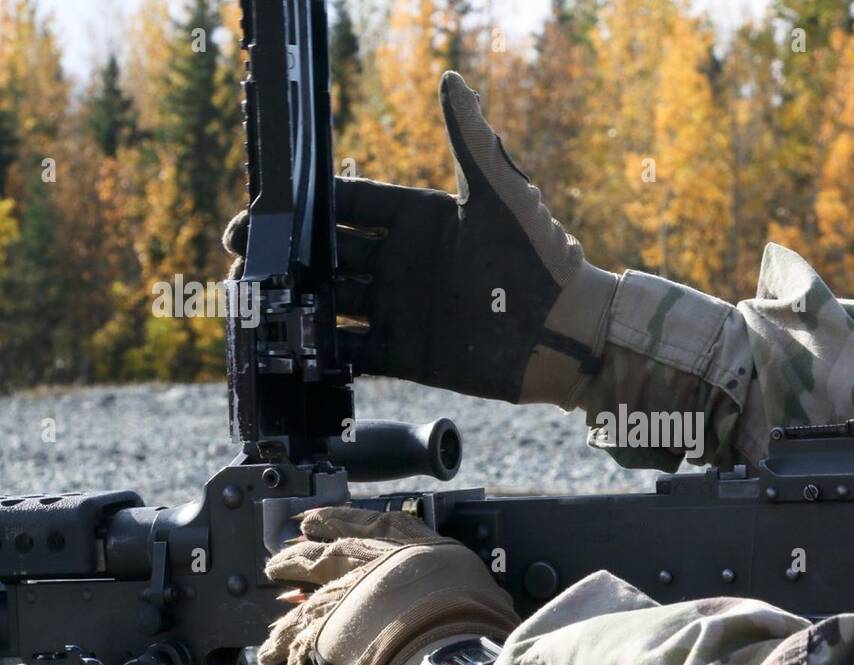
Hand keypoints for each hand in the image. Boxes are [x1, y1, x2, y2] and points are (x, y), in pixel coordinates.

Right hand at [225, 71, 616, 405]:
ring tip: (254, 299)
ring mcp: (403, 308)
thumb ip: (473, 142)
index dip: (307, 206)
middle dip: (286, 252)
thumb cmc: (543, 260)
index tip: (264, 207)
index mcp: (421, 221)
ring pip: (333, 302)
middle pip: (330, 253)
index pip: (351, 206)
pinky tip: (291, 346)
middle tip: (243, 254)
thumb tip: (452, 80)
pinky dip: (322, 350)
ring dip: (295, 299)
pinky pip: (353, 352)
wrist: (568, 335)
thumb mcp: (504, 198)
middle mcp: (404, 263)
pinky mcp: (408, 353)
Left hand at [260, 507, 519, 664]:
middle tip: (276, 563)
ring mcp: (343, 604)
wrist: (448, 648)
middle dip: (298, 559)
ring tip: (271, 645)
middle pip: (324, 558)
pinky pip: (300, 657)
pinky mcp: (322, 643)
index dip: (340, 520)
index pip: (371, 525)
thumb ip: (462, 584)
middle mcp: (371, 570)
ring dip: (286, 629)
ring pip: (304, 611)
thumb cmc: (473, 618)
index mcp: (409, 550)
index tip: (312, 519)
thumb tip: (486, 599)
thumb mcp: (473, 584)